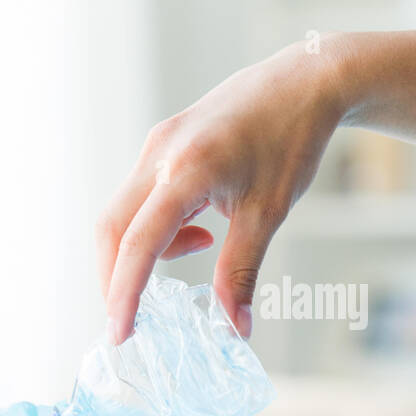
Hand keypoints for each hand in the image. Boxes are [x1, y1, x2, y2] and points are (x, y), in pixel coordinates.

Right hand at [97, 30, 415, 341]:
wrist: (302, 82)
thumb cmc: (290, 141)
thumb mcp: (268, 213)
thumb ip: (243, 271)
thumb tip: (233, 328)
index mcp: (186, 171)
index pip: (139, 243)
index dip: (124, 293)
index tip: (119, 334)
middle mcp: (160, 154)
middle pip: (113, 228)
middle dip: (116, 277)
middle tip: (131, 317)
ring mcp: (157, 145)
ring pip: (125, 212)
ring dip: (146, 248)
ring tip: (203, 249)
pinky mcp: (163, 144)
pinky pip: (144, 196)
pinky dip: (161, 225)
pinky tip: (203, 227)